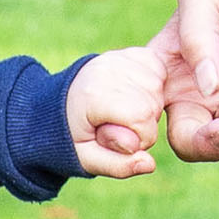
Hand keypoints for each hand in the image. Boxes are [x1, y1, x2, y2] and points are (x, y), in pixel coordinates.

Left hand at [65, 45, 164, 179]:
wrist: (59, 107)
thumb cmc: (75, 137)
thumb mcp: (88, 160)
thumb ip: (118, 166)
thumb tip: (150, 165)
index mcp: (95, 96)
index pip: (142, 117)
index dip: (140, 138)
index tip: (120, 141)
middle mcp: (107, 70)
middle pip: (153, 103)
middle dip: (144, 124)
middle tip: (118, 127)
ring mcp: (118, 57)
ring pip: (158, 87)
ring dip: (149, 106)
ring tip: (124, 112)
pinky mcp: (130, 52)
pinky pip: (159, 69)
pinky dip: (153, 86)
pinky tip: (133, 96)